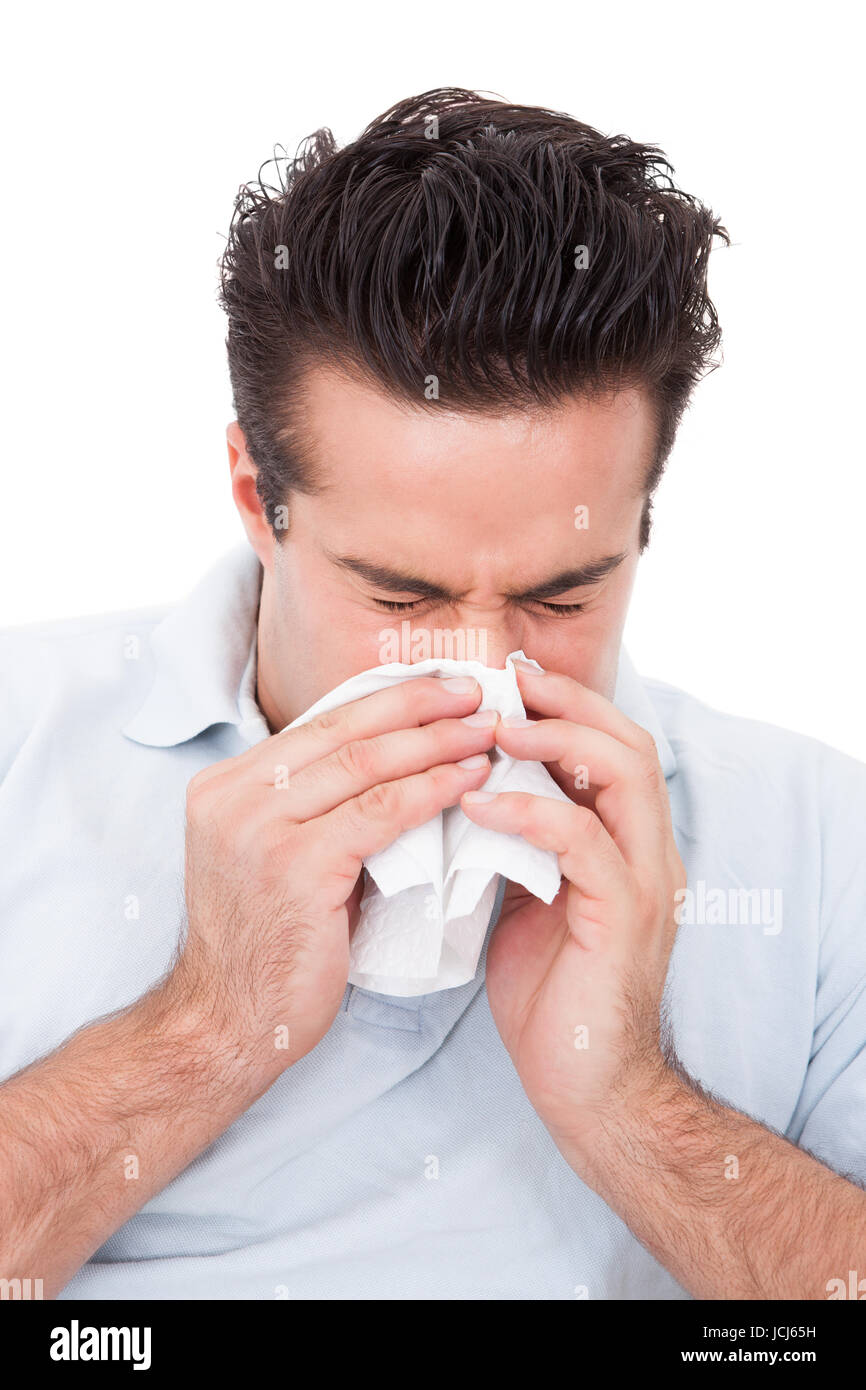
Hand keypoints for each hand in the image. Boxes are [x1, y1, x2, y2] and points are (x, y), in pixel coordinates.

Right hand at [175, 676, 495, 1088]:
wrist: (229, 1024)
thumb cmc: (267, 945)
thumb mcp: (274, 855)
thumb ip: (313, 806)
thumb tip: (393, 759)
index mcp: (225, 784)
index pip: (319, 722)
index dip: (387, 700)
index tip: (439, 686)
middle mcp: (234, 795)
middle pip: (344, 730)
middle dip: (418, 704)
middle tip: (476, 691)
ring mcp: (259, 828)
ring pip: (366, 763)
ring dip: (436, 741)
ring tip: (486, 729)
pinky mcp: (295, 865)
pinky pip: (380, 812)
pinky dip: (432, 788)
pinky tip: (469, 777)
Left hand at [460, 663, 685, 1172]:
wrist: (587, 1086)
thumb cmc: (551, 992)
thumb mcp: (530, 898)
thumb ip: (517, 843)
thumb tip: (461, 790)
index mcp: (628, 843)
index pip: (612, 745)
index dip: (566, 704)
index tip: (506, 677)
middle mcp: (650, 852)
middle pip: (628, 742)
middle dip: (566, 704)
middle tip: (502, 683)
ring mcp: (645, 882)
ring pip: (623, 777)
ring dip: (555, 742)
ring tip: (491, 729)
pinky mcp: (624, 918)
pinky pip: (583, 843)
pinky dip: (530, 812)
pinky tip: (478, 803)